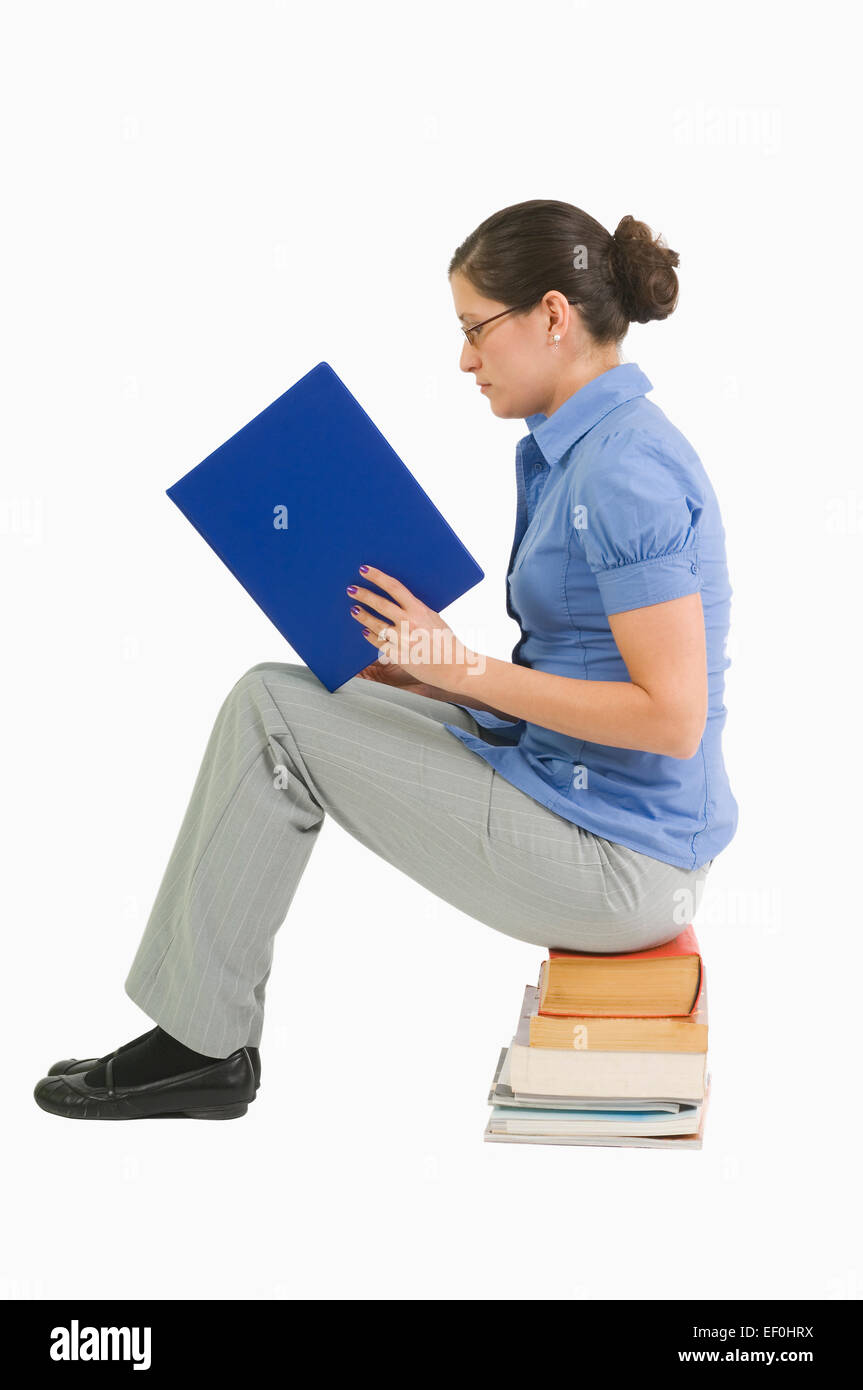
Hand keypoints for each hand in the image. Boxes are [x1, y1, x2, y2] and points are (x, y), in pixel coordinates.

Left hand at [346, 564, 474, 692]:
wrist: (455, 667)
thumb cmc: (447, 642)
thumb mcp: (434, 619)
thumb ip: (417, 610)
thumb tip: (400, 600)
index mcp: (420, 610)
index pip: (394, 587)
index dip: (378, 577)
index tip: (365, 570)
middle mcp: (410, 623)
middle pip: (381, 604)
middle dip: (364, 595)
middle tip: (351, 589)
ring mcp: (402, 640)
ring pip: (376, 624)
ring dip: (363, 616)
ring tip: (354, 610)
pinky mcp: (398, 655)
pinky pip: (379, 643)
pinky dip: (371, 636)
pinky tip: (365, 631)